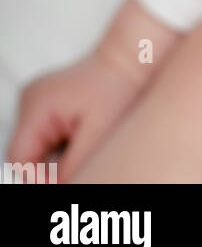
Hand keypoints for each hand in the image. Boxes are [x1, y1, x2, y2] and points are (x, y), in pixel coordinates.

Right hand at [5, 49, 150, 183]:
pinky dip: (61, 147)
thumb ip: (70, 167)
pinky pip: (47, 137)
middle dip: (49, 169)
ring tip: (86, 148)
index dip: (39, 180)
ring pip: (37, 148)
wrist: (136, 58)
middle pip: (27, 154)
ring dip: (56, 159)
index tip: (66, 182)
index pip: (20, 160)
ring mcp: (39, 100)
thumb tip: (54, 187)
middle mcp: (32, 99)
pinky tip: (84, 139)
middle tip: (81, 166)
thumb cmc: (122, 88)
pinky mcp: (51, 103)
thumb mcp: (97, 135)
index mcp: (38, 105)